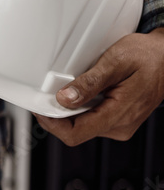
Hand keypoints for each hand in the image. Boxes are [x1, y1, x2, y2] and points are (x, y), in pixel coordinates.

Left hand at [35, 28, 163, 145]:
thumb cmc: (150, 56)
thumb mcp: (117, 61)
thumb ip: (90, 82)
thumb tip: (65, 98)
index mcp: (119, 115)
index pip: (74, 134)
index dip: (52, 124)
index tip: (40, 108)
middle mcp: (120, 126)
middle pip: (75, 131)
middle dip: (59, 114)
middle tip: (52, 93)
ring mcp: (120, 125)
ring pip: (82, 126)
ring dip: (71, 110)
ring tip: (74, 89)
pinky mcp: (119, 120)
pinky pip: (92, 119)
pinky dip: (82, 108)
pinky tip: (86, 93)